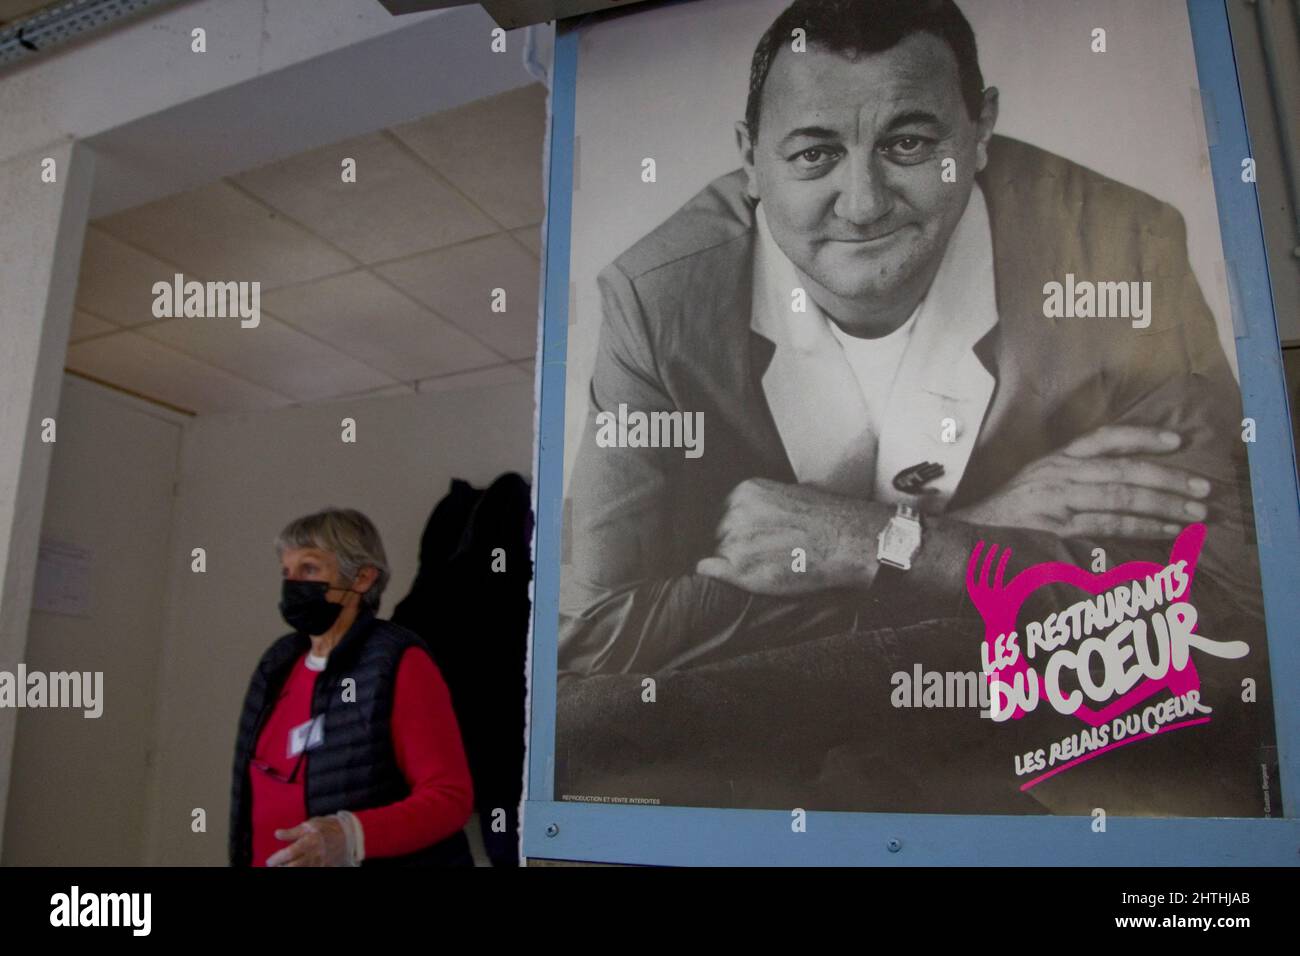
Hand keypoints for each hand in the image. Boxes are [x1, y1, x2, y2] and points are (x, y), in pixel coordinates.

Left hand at [266, 815, 349, 866]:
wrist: (348, 836)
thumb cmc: (327, 827)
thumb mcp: (310, 824)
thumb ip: (293, 832)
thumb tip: (277, 834)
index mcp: (309, 841)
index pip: (289, 853)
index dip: (277, 859)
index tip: (269, 861)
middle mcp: (314, 854)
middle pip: (293, 866)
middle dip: (281, 867)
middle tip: (275, 866)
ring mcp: (319, 863)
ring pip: (300, 870)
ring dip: (290, 869)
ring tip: (284, 866)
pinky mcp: (323, 867)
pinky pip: (309, 870)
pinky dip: (301, 869)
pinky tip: (296, 866)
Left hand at [695, 478, 884, 595]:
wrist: (845, 541)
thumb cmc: (826, 519)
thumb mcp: (789, 493)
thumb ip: (762, 503)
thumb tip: (754, 515)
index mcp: (745, 492)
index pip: (726, 513)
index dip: (740, 529)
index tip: (755, 538)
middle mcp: (735, 512)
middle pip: (721, 532)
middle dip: (736, 544)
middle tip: (764, 554)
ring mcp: (735, 539)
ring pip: (720, 552)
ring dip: (735, 561)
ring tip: (766, 565)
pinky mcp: (739, 567)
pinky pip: (709, 568)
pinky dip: (716, 573)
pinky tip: (733, 575)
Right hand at [948, 425, 1210, 538]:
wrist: (968, 536)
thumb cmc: (1008, 513)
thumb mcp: (1037, 481)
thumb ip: (1073, 476)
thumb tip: (1123, 478)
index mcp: (1056, 459)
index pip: (1104, 439)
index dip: (1142, 437)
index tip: (1176, 440)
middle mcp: (1059, 475)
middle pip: (1122, 471)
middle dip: (1167, 478)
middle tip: (1203, 488)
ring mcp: (1058, 502)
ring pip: (1121, 499)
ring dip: (1164, 506)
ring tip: (1196, 514)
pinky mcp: (1057, 530)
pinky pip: (1108, 526)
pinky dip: (1142, 528)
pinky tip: (1167, 532)